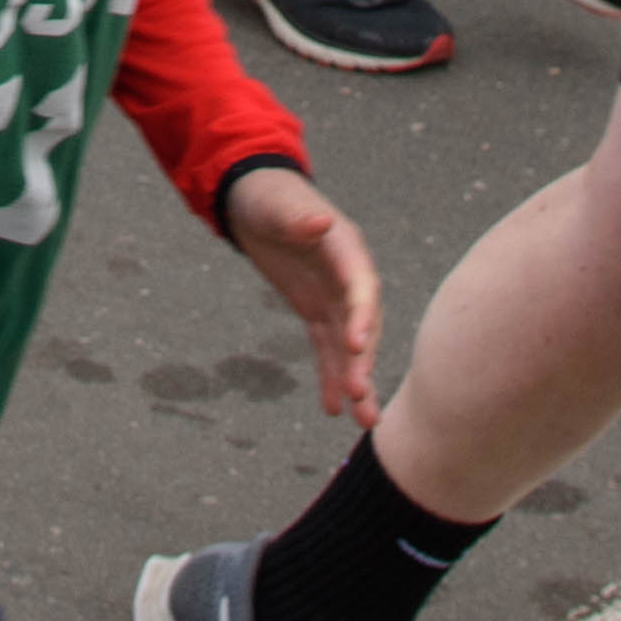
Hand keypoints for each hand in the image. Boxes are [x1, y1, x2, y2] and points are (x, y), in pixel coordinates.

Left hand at [220, 167, 385, 425]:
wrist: (255, 200)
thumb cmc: (269, 197)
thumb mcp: (277, 205)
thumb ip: (299, 218)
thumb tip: (321, 222)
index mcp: (346, 250)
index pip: (362, 288)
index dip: (363, 316)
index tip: (357, 346)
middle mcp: (348, 278)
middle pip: (362, 325)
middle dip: (363, 363)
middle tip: (361, 399)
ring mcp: (334, 298)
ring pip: (350, 347)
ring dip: (357, 381)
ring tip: (365, 423)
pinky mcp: (317, 311)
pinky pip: (327, 349)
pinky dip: (330, 377)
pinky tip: (332, 410)